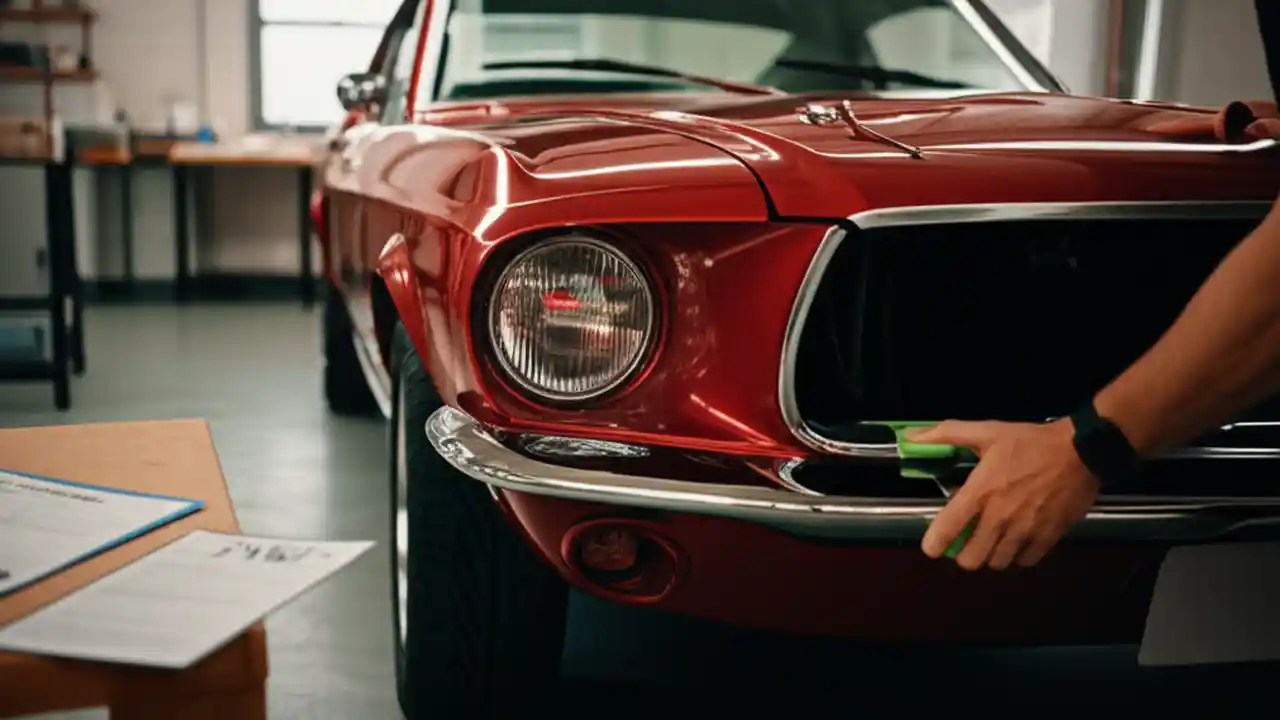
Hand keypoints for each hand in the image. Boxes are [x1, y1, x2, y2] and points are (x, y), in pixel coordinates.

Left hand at [905, 419, 1100, 570]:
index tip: (933, 545)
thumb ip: (946, 434)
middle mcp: (999, 518)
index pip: (947, 530)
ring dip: (990, 554)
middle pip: (970, 560)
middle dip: (964, 552)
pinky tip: (1017, 540)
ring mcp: (1025, 531)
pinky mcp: (1048, 538)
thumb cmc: (1030, 442)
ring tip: (993, 538)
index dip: (933, 544)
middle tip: (968, 538)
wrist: (1081, 451)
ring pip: (996, 563)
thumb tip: (911, 436)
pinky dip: (1017, 556)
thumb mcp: (986, 431)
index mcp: (980, 492)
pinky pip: (1024, 562)